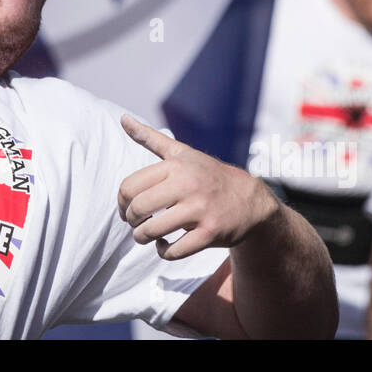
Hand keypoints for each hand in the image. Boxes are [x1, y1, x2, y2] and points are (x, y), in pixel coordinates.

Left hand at [118, 115, 279, 259]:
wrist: (250, 200)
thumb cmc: (208, 175)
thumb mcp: (181, 153)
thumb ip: (150, 137)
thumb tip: (122, 119)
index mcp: (176, 166)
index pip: (129, 187)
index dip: (121, 203)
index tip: (126, 209)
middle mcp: (187, 185)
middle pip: (138, 209)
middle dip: (131, 221)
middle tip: (136, 224)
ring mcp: (200, 210)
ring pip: (152, 231)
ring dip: (142, 238)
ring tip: (146, 235)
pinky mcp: (210, 233)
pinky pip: (174, 251)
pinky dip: (163, 252)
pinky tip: (165, 245)